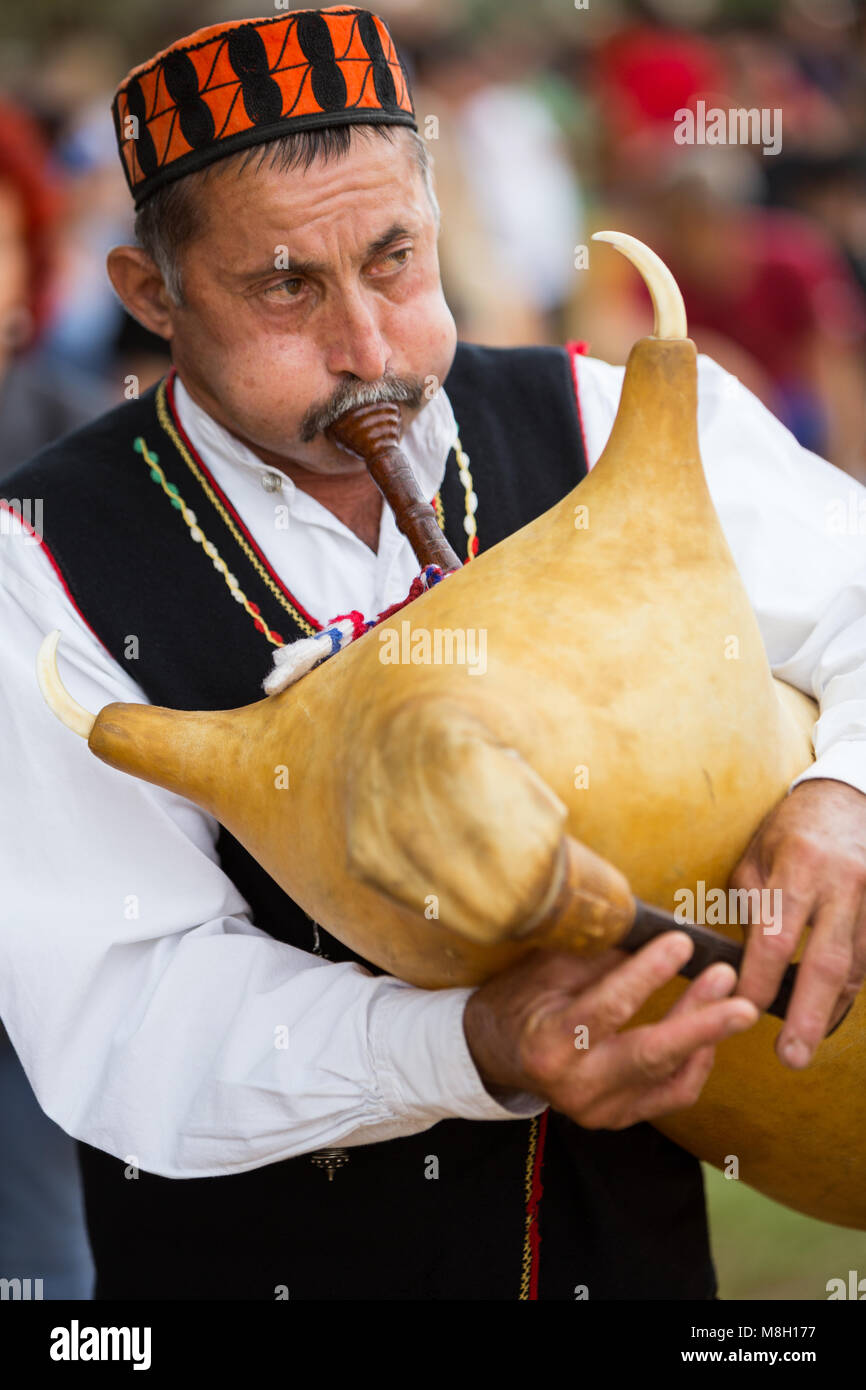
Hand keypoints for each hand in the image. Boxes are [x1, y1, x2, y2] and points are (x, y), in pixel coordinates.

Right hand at [463, 934, 757, 1128]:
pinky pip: (673, 1094)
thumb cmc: (519, 999)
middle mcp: (575, 1087)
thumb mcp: (545, 970)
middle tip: (742, 998)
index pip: (607, 1008)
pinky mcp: (619, 1118)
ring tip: (731, 998)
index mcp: (549, 1045)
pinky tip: (709, 1031)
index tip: (682, 942)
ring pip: (670, 1075)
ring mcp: (599, 1110)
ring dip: (705, 1036)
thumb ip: (596, 957)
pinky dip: (696, 1062)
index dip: (647, 974)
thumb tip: (650, 930)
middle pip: (650, 1055)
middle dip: (701, 1024)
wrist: (495, 1053)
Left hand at [730, 777, 865, 1067]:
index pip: (776, 936)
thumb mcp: (757, 856)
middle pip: (828, 962)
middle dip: (808, 1015)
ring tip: (805, 1041)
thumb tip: (737, 963)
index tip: (740, 1009)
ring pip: (856, 967)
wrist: (848, 799)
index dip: (759, 979)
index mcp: (800, 864)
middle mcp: (844, 882)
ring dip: (830, 1008)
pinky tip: (830, 1010)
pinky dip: (850, 988)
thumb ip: (751, 907)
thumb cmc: (790, 831)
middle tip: (790, 1057)